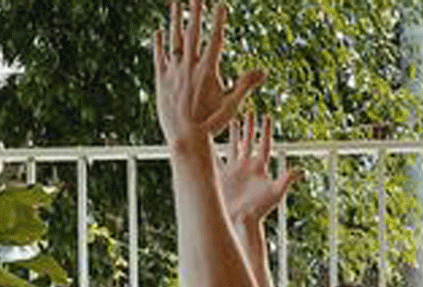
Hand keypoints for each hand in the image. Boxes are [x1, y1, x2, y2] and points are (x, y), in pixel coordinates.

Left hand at [153, 0, 262, 149]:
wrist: (185, 137)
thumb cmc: (210, 124)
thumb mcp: (231, 104)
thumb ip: (245, 84)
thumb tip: (263, 71)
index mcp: (206, 70)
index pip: (214, 40)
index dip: (218, 22)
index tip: (221, 5)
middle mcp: (188, 66)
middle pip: (192, 33)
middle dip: (195, 11)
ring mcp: (173, 72)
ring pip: (173, 40)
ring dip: (175, 19)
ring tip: (175, 3)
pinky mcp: (161, 80)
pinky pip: (159, 57)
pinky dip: (159, 43)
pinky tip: (159, 31)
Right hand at [217, 114, 300, 227]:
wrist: (241, 222)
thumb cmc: (260, 210)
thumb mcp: (275, 193)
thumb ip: (286, 180)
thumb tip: (301, 171)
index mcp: (260, 168)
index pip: (264, 144)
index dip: (266, 130)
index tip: (267, 115)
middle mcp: (247, 166)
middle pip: (249, 140)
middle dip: (250, 126)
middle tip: (250, 109)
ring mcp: (234, 170)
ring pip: (233, 146)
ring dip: (233, 133)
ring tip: (232, 118)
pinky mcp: (222, 176)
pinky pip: (216, 158)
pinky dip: (213, 148)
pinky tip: (208, 138)